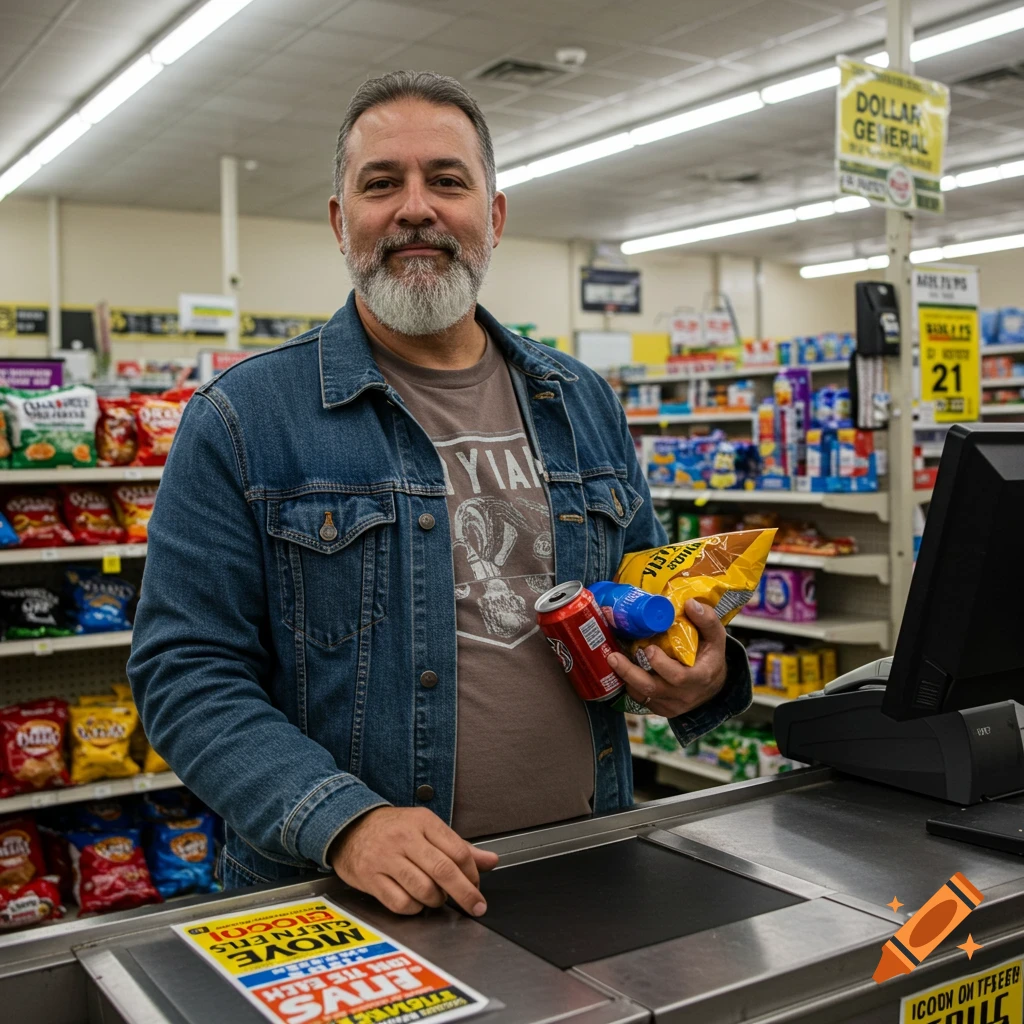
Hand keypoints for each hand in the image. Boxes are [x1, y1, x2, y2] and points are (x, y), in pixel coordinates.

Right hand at [329, 806, 498, 916]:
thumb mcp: (428, 828)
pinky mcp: (371, 878)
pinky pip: (400, 903)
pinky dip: (414, 908)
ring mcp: (386, 858)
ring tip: (437, 898)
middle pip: (443, 871)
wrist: (350, 827)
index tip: (477, 887)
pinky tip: (416, 902)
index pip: (458, 851)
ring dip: (437, 901)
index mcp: (424, 822)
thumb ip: (460, 847)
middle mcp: (405, 838)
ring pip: (423, 889)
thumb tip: (491, 861)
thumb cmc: (394, 829)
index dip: (472, 874)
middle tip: (476, 907)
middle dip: (465, 894)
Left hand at [606, 598, 727, 717]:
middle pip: (652, 688)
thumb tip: (689, 603)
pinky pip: (641, 700)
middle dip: (630, 672)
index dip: (661, 664)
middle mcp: (684, 695)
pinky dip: (629, 685)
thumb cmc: (711, 657)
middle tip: (613, 656)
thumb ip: (707, 620)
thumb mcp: (716, 638)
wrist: (713, 686)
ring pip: (643, 695)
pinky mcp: (661, 708)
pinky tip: (621, 669)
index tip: (648, 648)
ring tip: (612, 660)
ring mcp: (671, 704)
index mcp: (699, 677)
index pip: (679, 677)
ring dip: (625, 678)